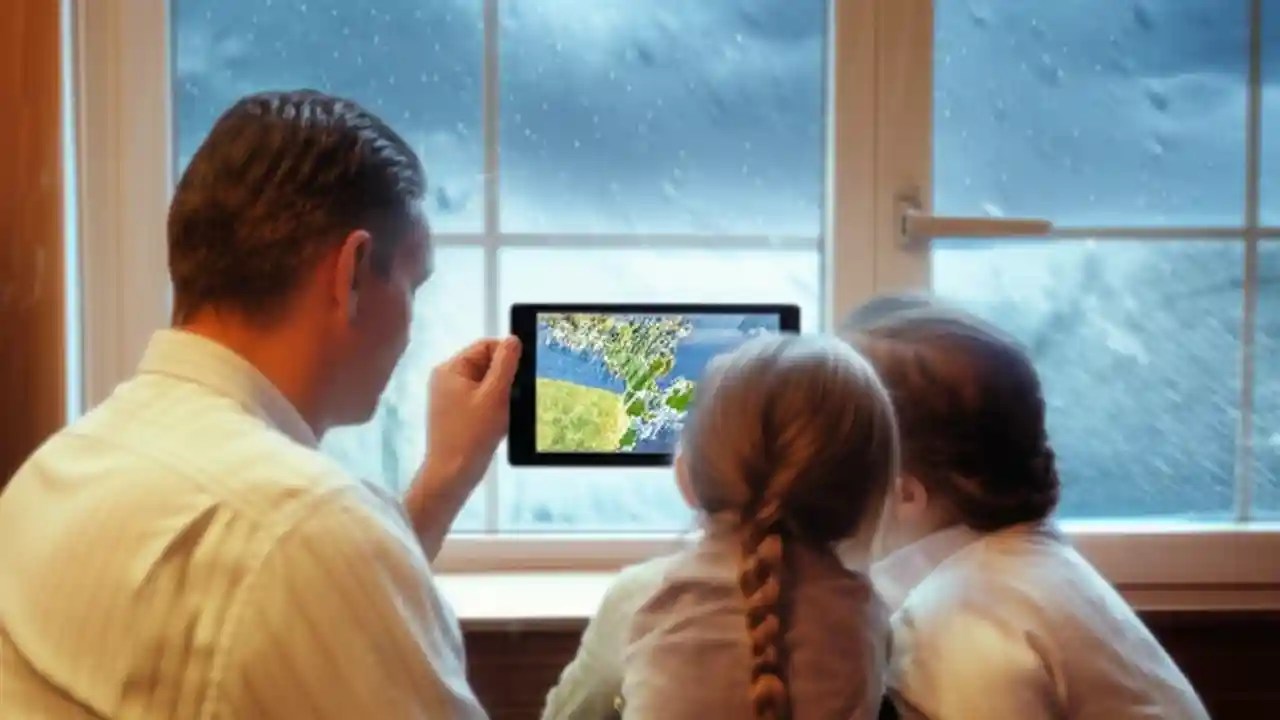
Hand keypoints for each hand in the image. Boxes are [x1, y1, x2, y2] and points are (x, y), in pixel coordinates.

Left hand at [424, 336, 521, 486]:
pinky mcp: (455, 414)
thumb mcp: (494, 395)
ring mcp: (449, 397)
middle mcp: (446, 379)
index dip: (507, 356)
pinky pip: (480, 400)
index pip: (485, 346)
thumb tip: (514, 339)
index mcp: (451, 369)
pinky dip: (493, 407)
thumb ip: (506, 364)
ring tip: (506, 412)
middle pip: (485, 364)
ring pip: (485, 384)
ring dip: (500, 395)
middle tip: (515, 397)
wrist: (452, 474)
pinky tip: (498, 422)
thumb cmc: (473, 434)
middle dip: (504, 379)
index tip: (522, 375)